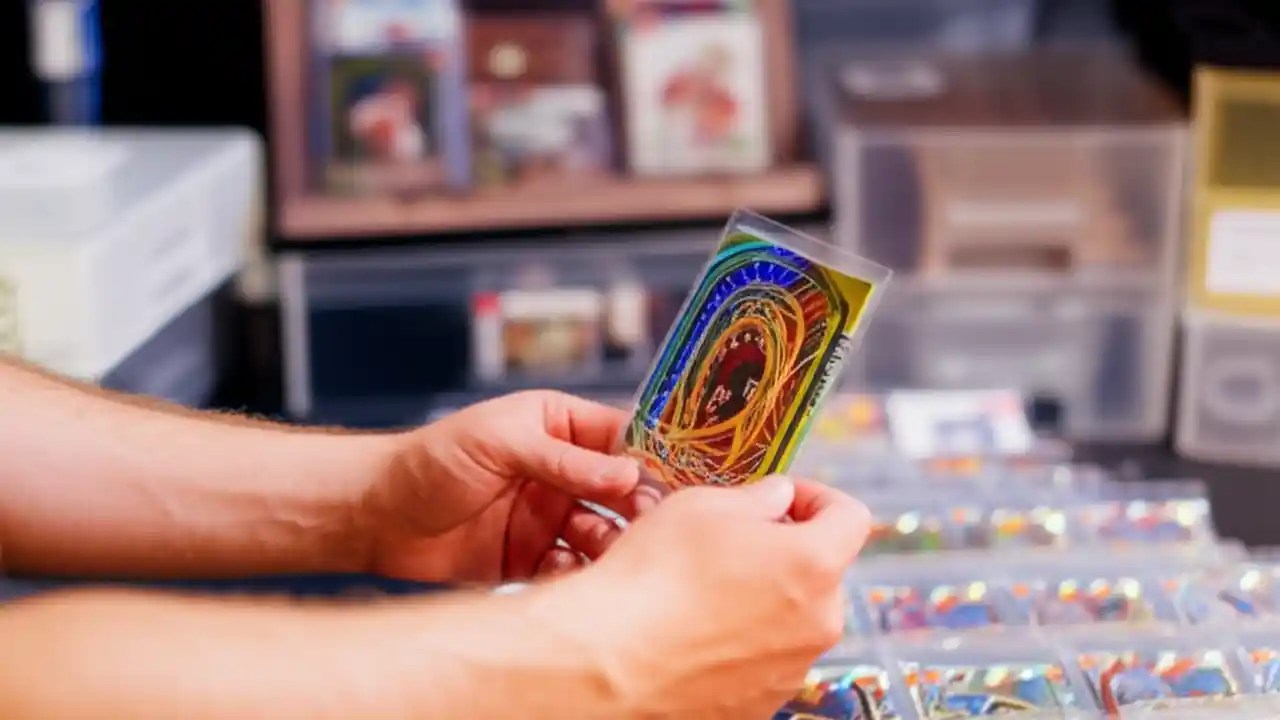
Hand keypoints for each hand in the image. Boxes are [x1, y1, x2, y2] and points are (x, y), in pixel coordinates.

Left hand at [360, 391, 651, 583]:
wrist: (376, 514)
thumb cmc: (432, 459)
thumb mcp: (502, 442)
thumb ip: (565, 459)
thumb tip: (628, 473)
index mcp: (559, 428)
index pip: (621, 437)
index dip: (650, 456)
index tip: (675, 478)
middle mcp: (561, 475)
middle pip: (621, 492)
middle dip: (637, 508)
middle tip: (644, 523)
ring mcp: (547, 520)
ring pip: (601, 535)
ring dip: (610, 545)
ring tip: (603, 550)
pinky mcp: (530, 563)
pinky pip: (570, 573)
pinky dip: (577, 577)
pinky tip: (565, 573)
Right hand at [544, 477, 870, 718]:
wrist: (607, 663)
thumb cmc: (653, 579)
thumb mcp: (701, 507)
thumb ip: (756, 499)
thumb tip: (776, 500)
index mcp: (814, 564)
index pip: (850, 516)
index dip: (817, 497)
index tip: (783, 498)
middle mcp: (817, 623)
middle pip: (822, 571)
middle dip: (787, 550)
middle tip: (733, 541)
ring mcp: (791, 670)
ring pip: (793, 618)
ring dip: (765, 597)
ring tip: (704, 590)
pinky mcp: (761, 704)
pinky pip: (766, 659)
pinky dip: (743, 641)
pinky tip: (695, 631)